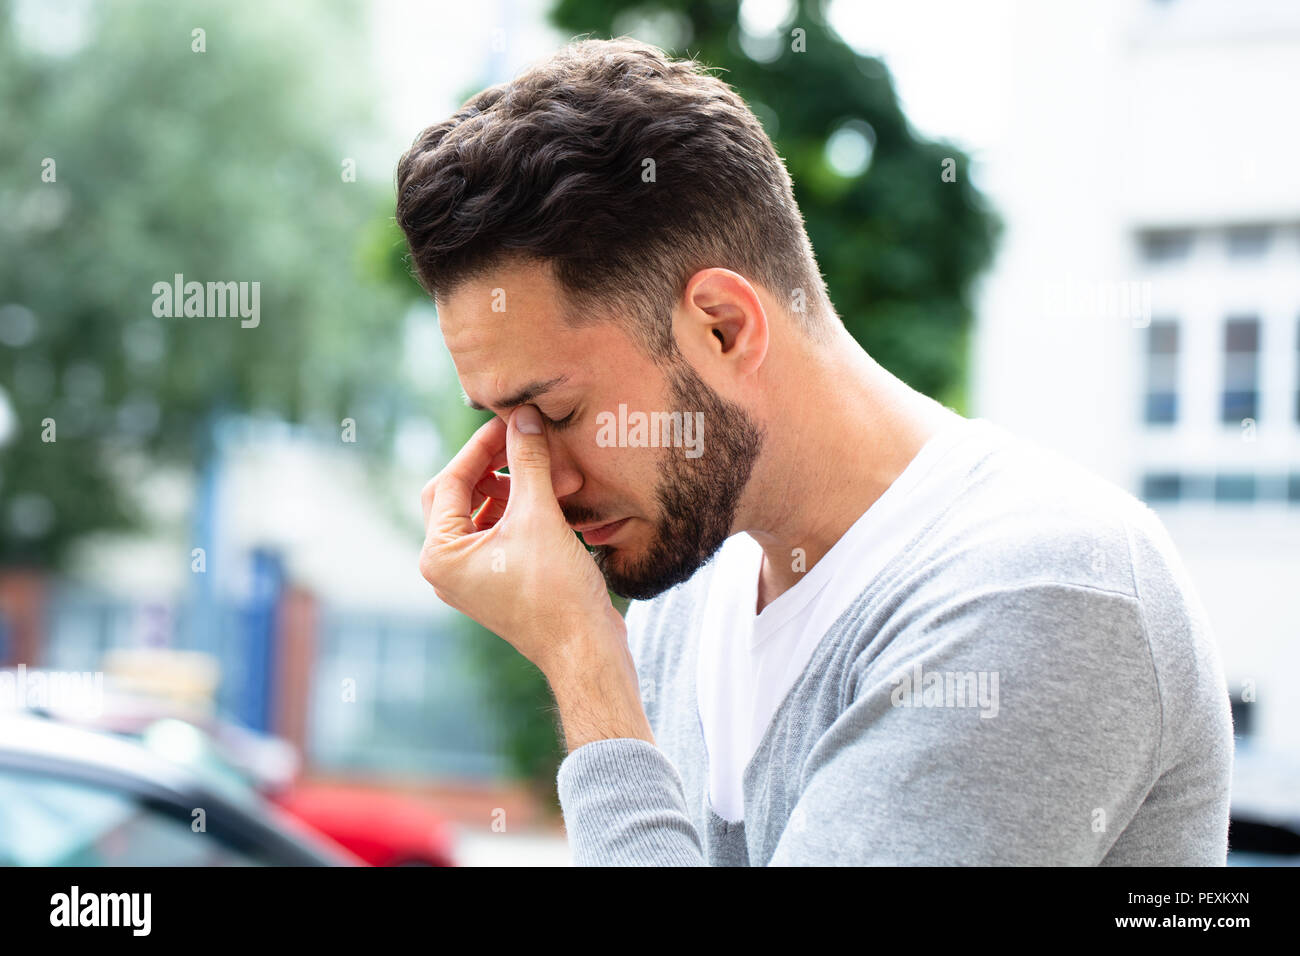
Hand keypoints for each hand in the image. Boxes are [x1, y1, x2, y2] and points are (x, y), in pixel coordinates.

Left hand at [418, 405, 623, 678]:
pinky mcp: (497, 579)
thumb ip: (527, 460)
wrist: (586, 649)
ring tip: (550, 471)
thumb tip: (523, 415)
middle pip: (460, 493)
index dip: (481, 446)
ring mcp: (471, 576)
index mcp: (440, 554)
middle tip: (524, 439)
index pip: (450, 481)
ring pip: (483, 510)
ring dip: (513, 485)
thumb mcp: (539, 515)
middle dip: (494, 465)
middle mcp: (447, 567)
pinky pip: (500, 531)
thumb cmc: (557, 592)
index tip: (511, 421)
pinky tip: (553, 495)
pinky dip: (522, 509)